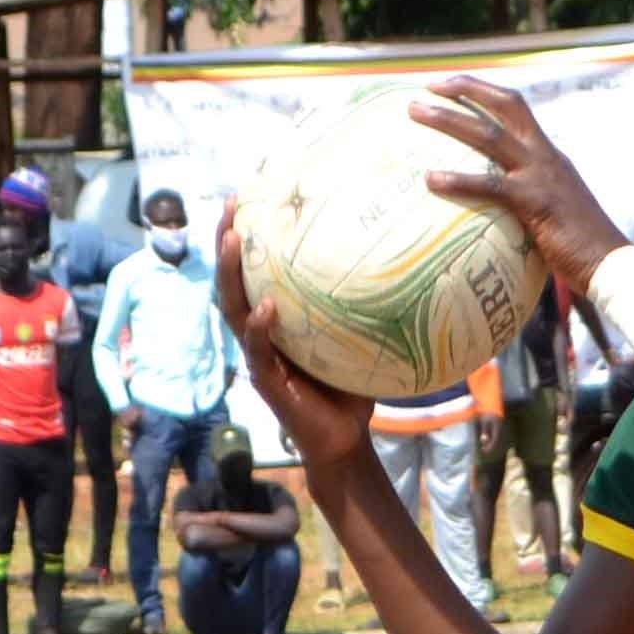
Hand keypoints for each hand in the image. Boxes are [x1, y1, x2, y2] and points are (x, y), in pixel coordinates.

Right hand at [216, 219, 380, 495]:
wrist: (345, 441)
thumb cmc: (353, 389)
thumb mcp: (360, 340)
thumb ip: (368, 307)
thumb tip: (404, 260)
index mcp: (277, 319)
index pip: (257, 269)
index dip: (251, 233)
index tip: (254, 192)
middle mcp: (260, 332)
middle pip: (233, 277)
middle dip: (228, 239)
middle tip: (233, 202)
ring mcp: (258, 356)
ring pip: (232, 306)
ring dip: (229, 272)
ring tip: (233, 238)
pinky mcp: (264, 381)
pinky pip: (258, 349)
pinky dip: (259, 327)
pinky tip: (266, 306)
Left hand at [407, 76, 628, 290]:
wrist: (610, 265)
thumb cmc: (581, 248)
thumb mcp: (554, 212)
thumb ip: (527, 203)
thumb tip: (493, 214)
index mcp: (549, 155)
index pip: (517, 108)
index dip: (485, 91)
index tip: (452, 85)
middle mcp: (545, 156)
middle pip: (505, 105)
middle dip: (466, 89)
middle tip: (428, 86)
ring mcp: (540, 176)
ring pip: (489, 135)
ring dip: (450, 119)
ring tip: (416, 112)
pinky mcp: (535, 202)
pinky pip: (490, 186)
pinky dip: (458, 180)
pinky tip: (430, 180)